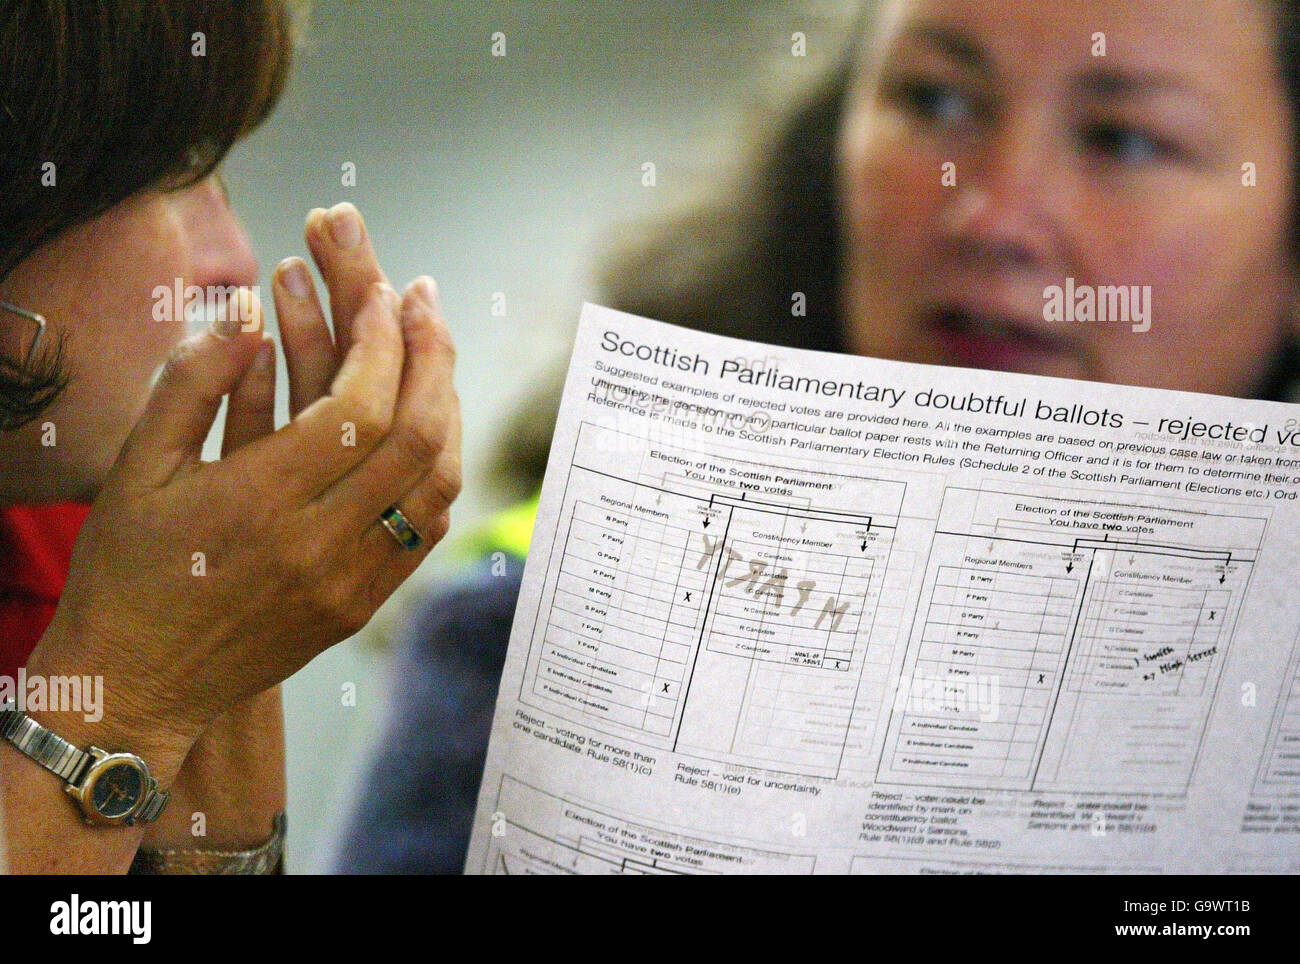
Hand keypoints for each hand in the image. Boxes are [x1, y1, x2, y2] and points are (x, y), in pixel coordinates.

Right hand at [30, 203, 460, 762]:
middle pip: (414, 438)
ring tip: (433, 352)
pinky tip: (427, 425)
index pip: (357, 408)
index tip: (384, 292)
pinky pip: (425, 527)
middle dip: (429, 357)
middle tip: (424, 302)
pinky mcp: (361, 605)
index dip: (380, 341)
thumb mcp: (136, 466)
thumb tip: (247, 312)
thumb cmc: (126, 569)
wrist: (136, 682)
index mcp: (258, 504)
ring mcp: (349, 582)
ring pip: (436, 484)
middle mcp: (317, 544)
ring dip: (446, 408)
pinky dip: (437, 466)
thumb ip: (192, 382)